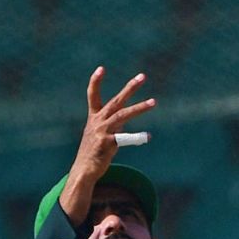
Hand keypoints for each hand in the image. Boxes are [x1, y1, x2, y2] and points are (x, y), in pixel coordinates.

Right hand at [59, 68, 155, 226]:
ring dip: (139, 107)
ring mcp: (102, 131)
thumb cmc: (94, 153)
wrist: (84, 170)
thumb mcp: (101, 135)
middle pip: (115, 100)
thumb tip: (125, 120)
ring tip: (154, 102)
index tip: (101, 68)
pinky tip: (148, 136)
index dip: (95, 81)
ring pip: (123, 115)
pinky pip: (125, 138)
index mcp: (94, 117)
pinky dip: (137, 137)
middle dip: (129, 88)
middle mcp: (98, 121)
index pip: (92, 95)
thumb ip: (113, 125)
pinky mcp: (107, 143)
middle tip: (142, 76)